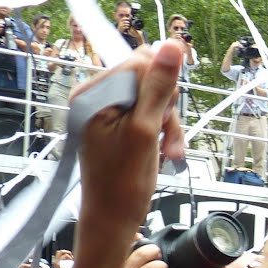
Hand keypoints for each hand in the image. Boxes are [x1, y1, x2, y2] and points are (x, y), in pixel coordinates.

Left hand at [74, 41, 186, 234]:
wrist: (112, 221)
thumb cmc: (123, 184)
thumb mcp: (145, 130)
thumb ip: (158, 87)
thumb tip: (173, 45)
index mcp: (94, 93)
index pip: (139, 63)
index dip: (161, 87)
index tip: (165, 118)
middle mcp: (97, 97)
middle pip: (148, 79)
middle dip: (165, 108)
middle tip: (167, 140)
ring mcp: (107, 112)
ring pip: (153, 98)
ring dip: (167, 124)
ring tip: (169, 151)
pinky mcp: (117, 126)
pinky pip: (148, 113)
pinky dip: (160, 131)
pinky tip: (164, 151)